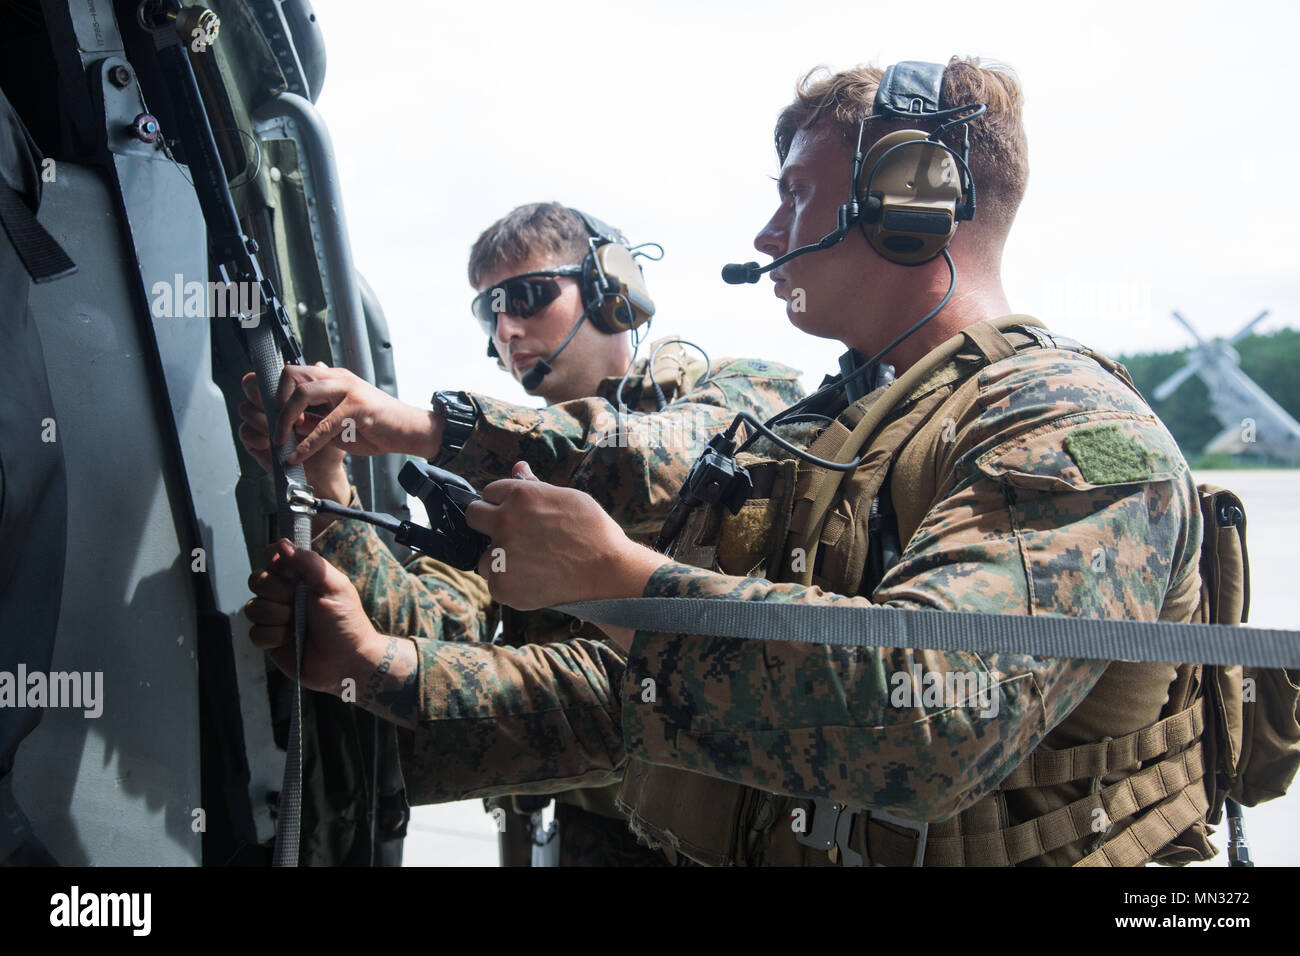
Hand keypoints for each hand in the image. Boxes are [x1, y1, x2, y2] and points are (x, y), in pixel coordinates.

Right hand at [245, 539, 383, 695]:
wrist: (347, 661)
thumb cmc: (346, 622)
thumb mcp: (334, 586)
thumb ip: (310, 562)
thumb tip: (283, 544)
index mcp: (301, 578)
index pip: (272, 557)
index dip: (275, 562)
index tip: (291, 573)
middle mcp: (285, 595)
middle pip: (256, 579)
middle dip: (276, 591)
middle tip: (296, 602)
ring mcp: (275, 617)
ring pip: (252, 607)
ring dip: (276, 616)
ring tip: (296, 624)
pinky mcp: (269, 640)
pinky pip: (254, 633)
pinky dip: (272, 636)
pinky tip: (289, 639)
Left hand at [260, 363, 440, 464]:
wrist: (410, 431)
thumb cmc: (376, 428)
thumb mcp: (337, 423)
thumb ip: (314, 419)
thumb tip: (289, 423)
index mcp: (333, 378)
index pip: (294, 373)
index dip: (278, 392)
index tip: (270, 415)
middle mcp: (339, 378)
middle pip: (293, 376)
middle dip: (276, 403)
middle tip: (273, 429)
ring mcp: (348, 390)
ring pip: (303, 394)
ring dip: (285, 420)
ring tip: (280, 442)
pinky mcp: (358, 408)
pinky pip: (324, 426)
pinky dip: (307, 444)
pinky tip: (297, 456)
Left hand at [466, 462, 669, 622]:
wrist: (609, 571)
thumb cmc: (594, 532)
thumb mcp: (567, 498)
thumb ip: (536, 486)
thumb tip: (518, 467)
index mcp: (519, 495)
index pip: (489, 492)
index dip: (503, 504)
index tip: (517, 516)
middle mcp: (505, 521)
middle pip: (473, 516)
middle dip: (488, 524)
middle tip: (513, 537)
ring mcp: (500, 554)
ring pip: (484, 555)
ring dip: (500, 560)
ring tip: (532, 566)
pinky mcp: (502, 584)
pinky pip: (495, 582)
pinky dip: (511, 584)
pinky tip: (535, 582)